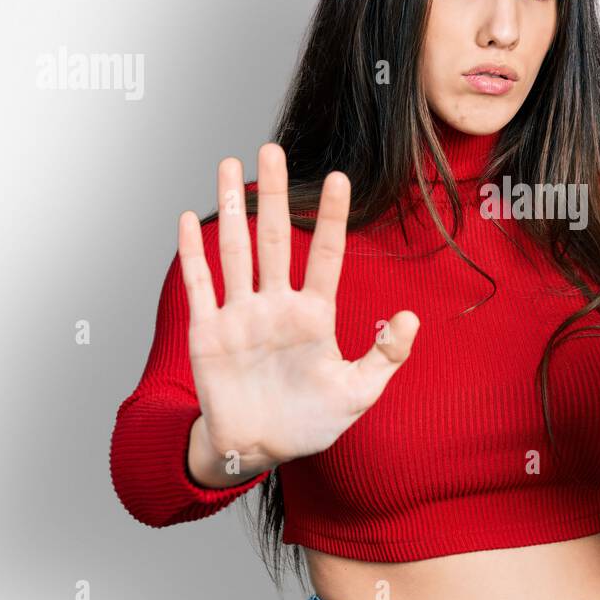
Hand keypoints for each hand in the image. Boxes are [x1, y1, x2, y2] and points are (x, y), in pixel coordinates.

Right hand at [178, 143, 419, 471]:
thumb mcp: (359, 393)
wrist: (259, 450)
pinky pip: (201, 286)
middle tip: (272, 149)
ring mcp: (241, 316)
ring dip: (232, 208)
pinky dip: (193, 253)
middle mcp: (276, 306)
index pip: (325, 255)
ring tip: (232, 166)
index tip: (339, 177)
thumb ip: (386, 355)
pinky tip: (189, 218)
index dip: (330, 217)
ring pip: (235, 251)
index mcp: (314, 315)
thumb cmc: (312, 424)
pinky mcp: (208, 334)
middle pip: (274, 238)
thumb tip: (411, 317)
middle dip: (274, 194)